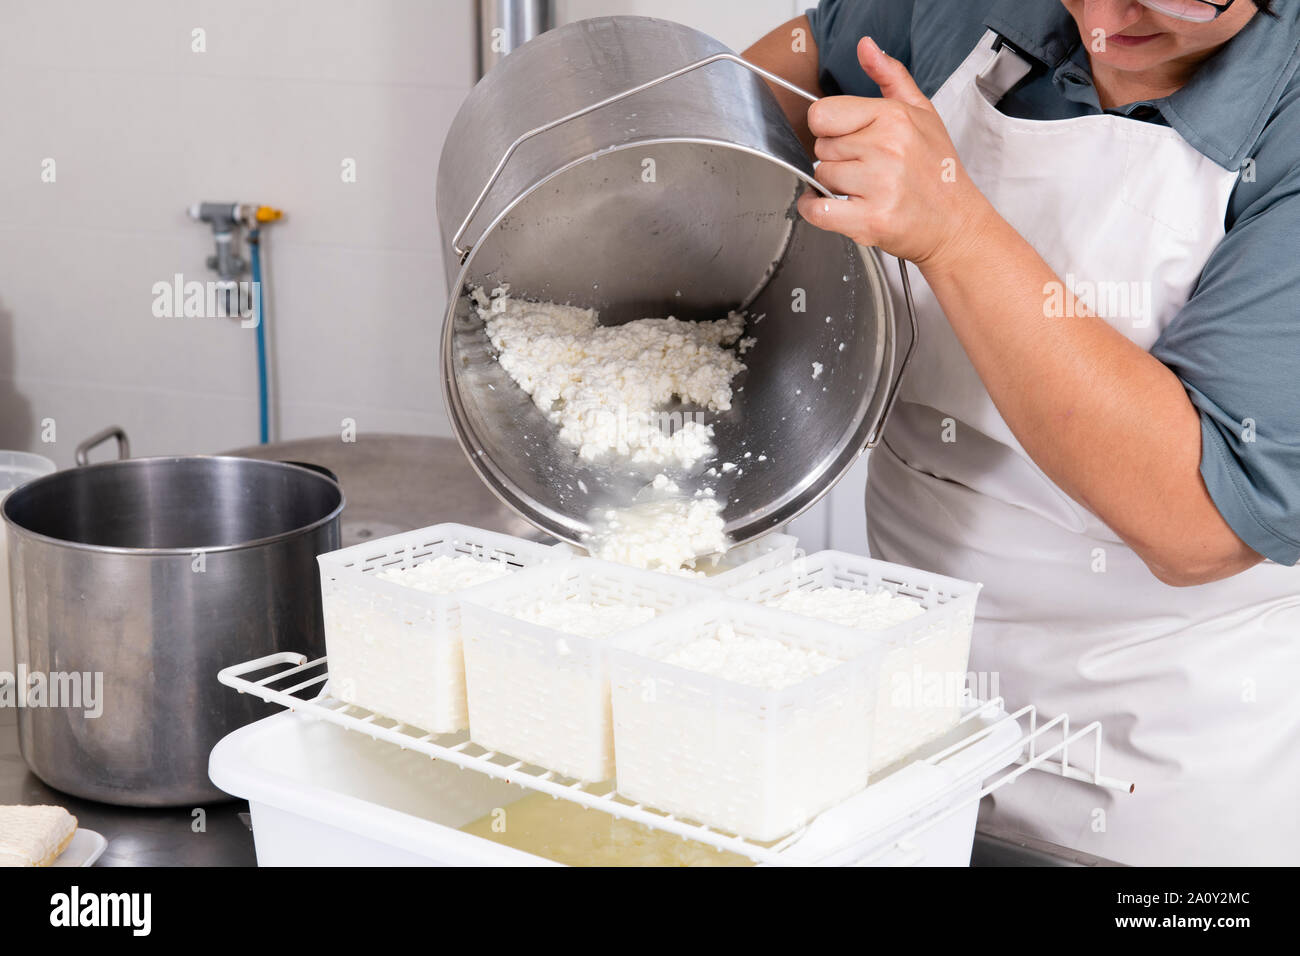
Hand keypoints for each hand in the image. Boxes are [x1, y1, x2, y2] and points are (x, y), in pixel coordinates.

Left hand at [796, 36, 994, 270]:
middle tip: (868, 169)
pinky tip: (836, 206)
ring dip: (834, 186)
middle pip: (821, 148)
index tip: (849, 139)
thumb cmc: (938, 171)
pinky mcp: (870, 220)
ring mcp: (878, 186)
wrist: (956, 224)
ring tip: (866, 189)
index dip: (831, 129)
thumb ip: (890, 77)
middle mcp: (886, 149)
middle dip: (838, 159)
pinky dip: (816, 209)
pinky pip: (817, 210)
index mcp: (893, 118)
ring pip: (820, 177)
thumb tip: (866, 47)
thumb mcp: (922, 113)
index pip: (823, 114)